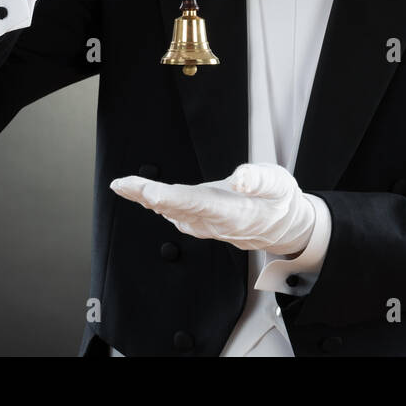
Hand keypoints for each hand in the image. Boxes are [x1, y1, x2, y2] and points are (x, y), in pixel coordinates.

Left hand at [110, 163, 316, 256]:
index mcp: (235, 213)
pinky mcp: (201, 221)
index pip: (200, 204)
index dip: (174, 198)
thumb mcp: (280, 184)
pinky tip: (140, 195)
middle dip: (148, 196)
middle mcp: (215, 223)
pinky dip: (156, 204)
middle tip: (122, 184)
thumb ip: (259, 180)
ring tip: (123, 186)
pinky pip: (174, 213)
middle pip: (177, 208)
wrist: (283, 226)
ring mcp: (206, 225)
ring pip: (171, 211)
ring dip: (145, 199)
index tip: (151, 193)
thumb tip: (239, 179)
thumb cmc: (281, 200)